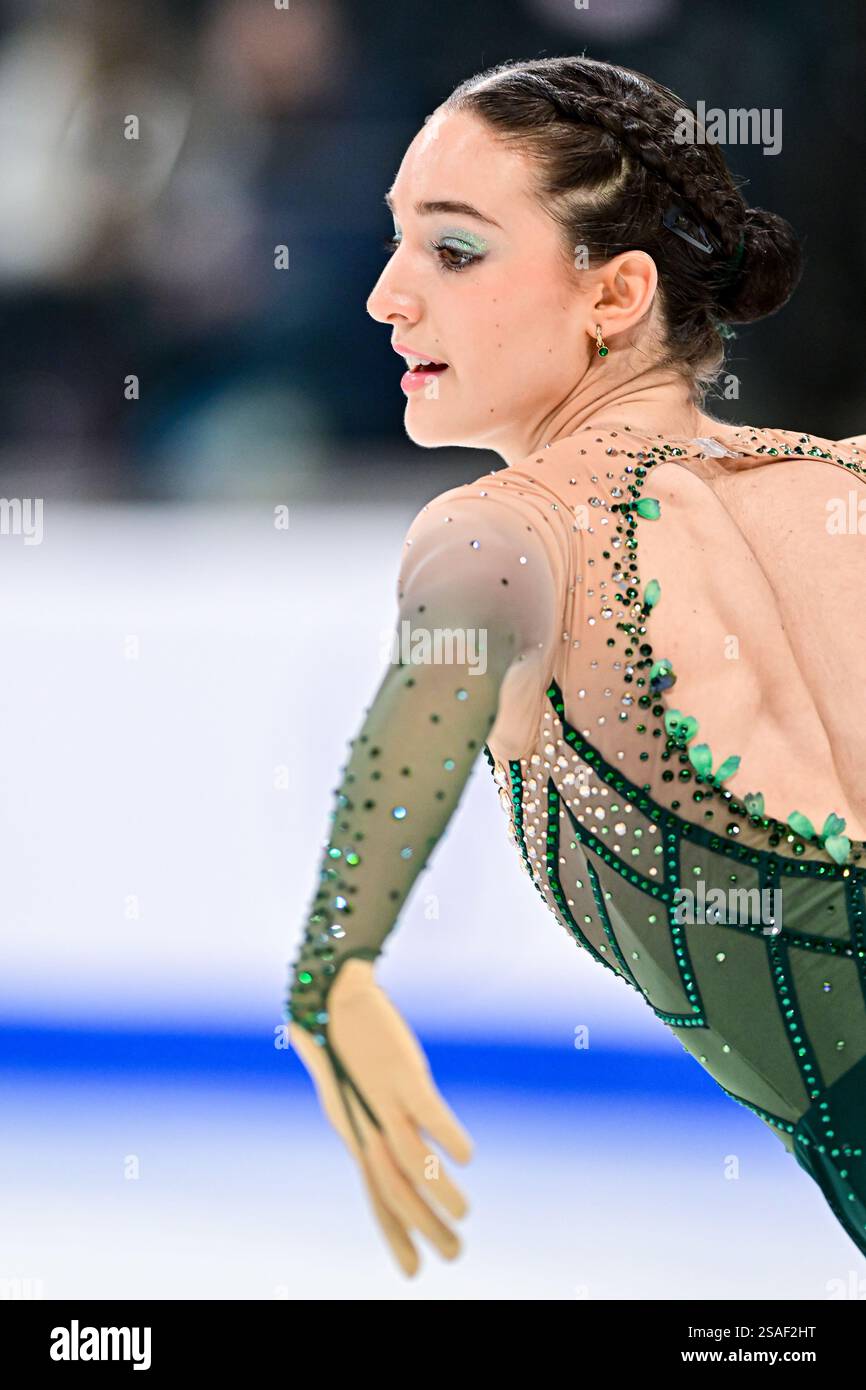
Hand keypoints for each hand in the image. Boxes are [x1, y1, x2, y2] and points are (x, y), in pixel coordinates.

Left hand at [289, 959, 473, 1276]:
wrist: (330, 993)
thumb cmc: (339, 1038)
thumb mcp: (347, 1087)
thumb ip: (362, 1117)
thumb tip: (372, 1147)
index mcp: (354, 1131)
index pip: (374, 1193)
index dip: (392, 1233)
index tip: (412, 1271)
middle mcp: (365, 1123)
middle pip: (393, 1188)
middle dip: (423, 1228)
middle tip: (454, 1257)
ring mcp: (383, 1098)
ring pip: (409, 1160)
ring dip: (437, 1193)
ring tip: (464, 1217)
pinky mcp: (401, 1070)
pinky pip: (426, 1112)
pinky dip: (446, 1136)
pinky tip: (467, 1157)